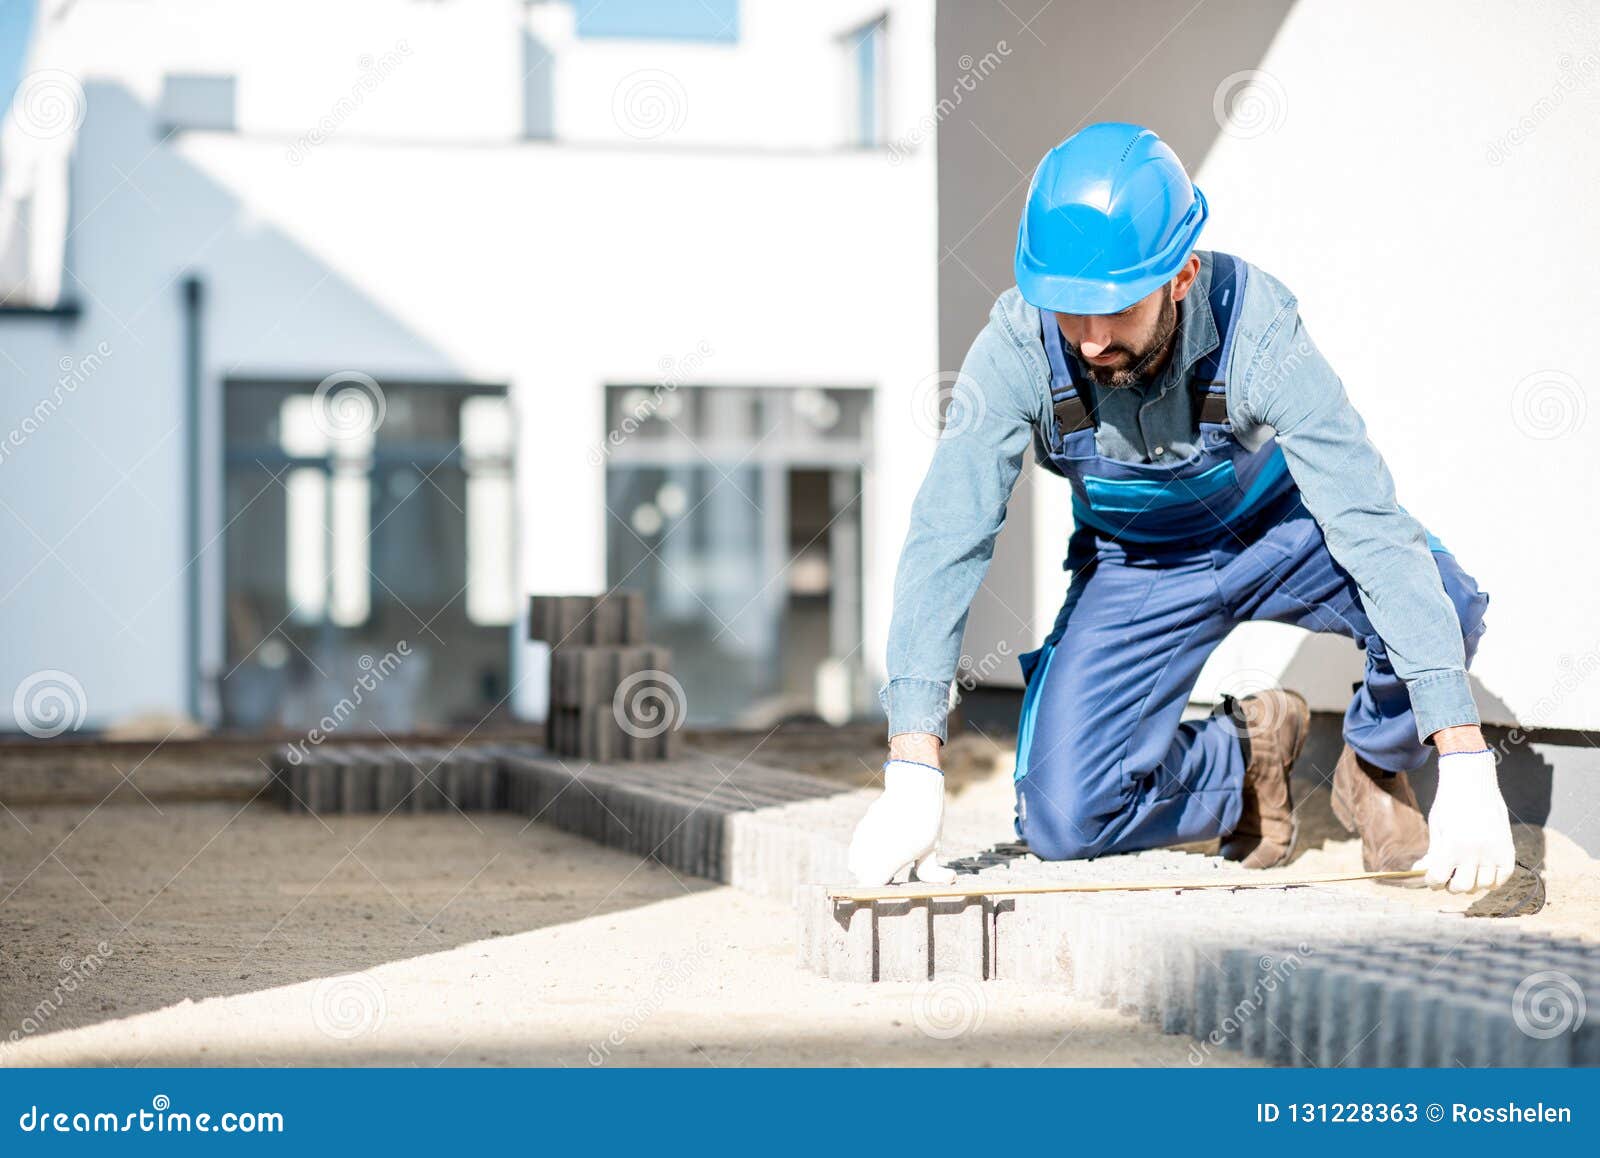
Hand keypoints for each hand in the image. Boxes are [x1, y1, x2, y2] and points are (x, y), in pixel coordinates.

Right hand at [846, 759, 956, 885]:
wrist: (912, 789)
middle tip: (892, 874)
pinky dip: (864, 852)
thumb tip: (950, 879)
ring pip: (856, 863)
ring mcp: (862, 838)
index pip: (869, 887)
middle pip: (862, 876)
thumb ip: (932, 872)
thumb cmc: (925, 822)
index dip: (880, 889)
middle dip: (874, 878)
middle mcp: (869, 851)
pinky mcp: (861, 828)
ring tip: (886, 860)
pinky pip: (857, 849)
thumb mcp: (931, 849)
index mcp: (886, 862)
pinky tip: (881, 845)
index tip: (892, 885)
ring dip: (868, 865)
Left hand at [1411, 748, 1514, 892]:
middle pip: (1463, 887)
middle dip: (1452, 885)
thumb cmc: (1449, 802)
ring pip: (1484, 885)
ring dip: (1473, 883)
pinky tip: (1482, 871)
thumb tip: (1420, 872)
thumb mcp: (1436, 827)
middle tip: (1449, 876)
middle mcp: (1475, 851)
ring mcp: (1494, 851)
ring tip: (1466, 872)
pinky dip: (1492, 879)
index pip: (1439, 878)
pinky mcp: (1508, 849)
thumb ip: (1433, 853)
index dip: (1432, 880)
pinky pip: (1502, 877)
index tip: (1431, 876)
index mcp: (1452, 845)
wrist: (1473, 781)